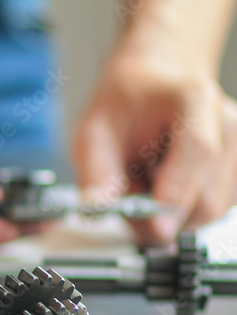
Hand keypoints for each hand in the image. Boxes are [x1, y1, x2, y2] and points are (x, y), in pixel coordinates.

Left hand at [74, 50, 236, 245]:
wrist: (147, 93)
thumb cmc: (122, 109)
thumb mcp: (92, 136)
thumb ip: (97, 172)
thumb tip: (97, 207)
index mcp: (193, 98)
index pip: (199, 151)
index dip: (176, 191)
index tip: (153, 221)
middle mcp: (226, 122)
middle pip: (208, 195)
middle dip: (163, 214)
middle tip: (129, 199)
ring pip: (211, 210)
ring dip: (171, 215)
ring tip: (146, 185)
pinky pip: (214, 211)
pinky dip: (184, 213)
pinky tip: (165, 189)